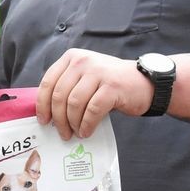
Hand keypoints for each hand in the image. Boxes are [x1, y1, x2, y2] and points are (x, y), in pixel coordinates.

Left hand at [37, 48, 151, 139]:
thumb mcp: (86, 77)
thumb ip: (68, 87)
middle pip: (60, 95)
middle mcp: (83, 62)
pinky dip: (87, 124)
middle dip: (58, 118)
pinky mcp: (112, 86)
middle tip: (62, 132)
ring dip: (72, 123)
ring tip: (75, 132)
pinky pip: (92, 110)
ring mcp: (98, 72)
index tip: (43, 120)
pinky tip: (87, 131)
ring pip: (74, 103)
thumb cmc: (111, 85)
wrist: (146, 83)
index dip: (42, 104)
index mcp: (72, 58)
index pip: (48, 82)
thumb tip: (49, 112)